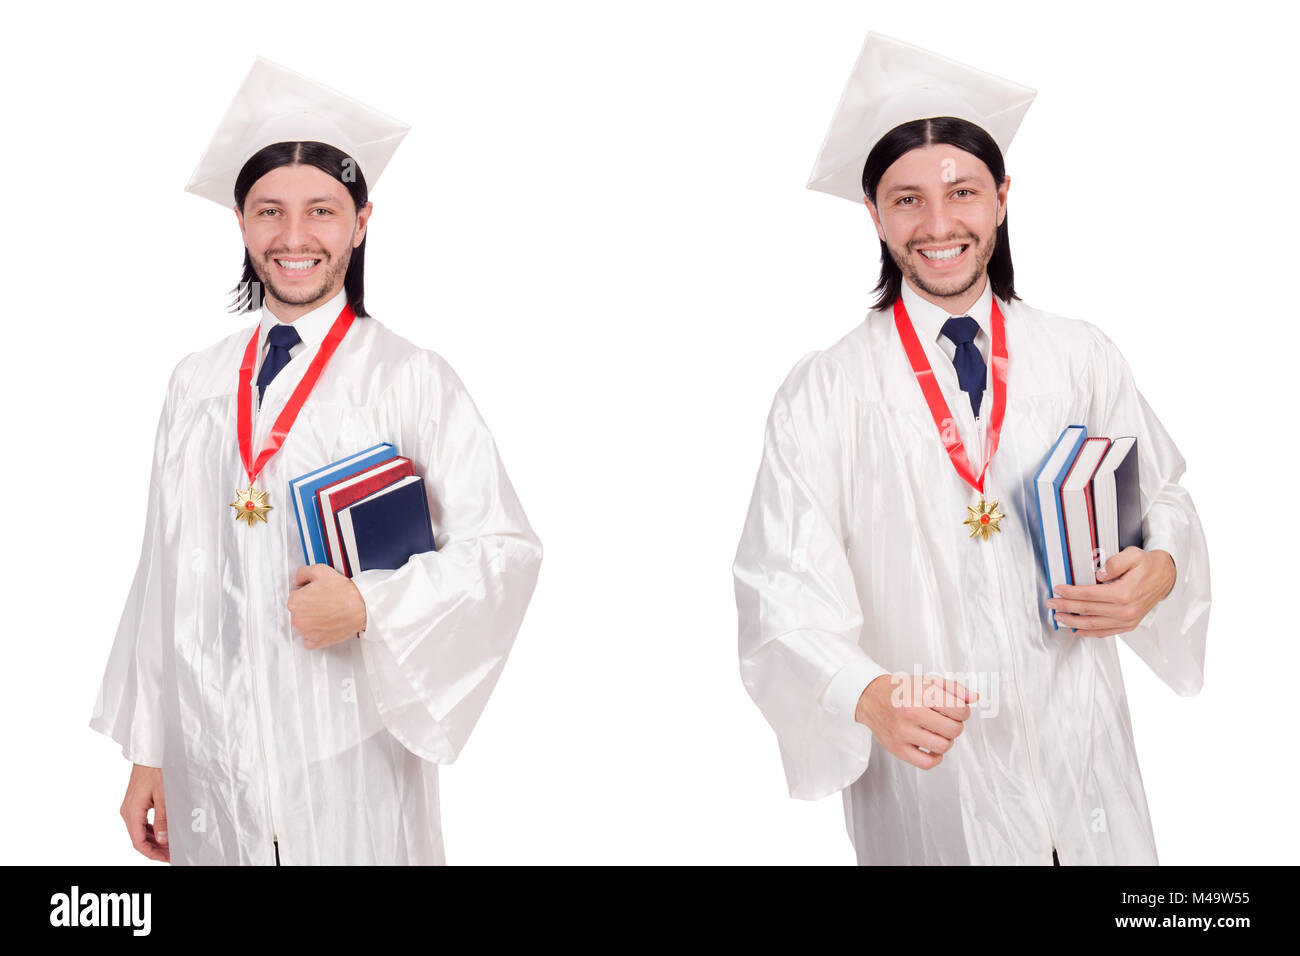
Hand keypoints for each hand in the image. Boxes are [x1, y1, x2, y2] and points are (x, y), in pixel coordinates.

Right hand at [121, 763, 167, 861]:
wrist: (150, 754)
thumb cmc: (156, 769)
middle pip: (138, 839)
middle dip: (155, 849)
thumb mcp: (164, 795)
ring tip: (169, 847)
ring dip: (153, 841)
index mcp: (132, 812)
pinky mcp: (135, 803)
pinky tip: (162, 833)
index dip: (152, 854)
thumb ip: (163, 818)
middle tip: (171, 855)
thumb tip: (163, 839)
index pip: (138, 842)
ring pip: (140, 832)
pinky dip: (151, 831)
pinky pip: (141, 823)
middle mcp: (128, 811)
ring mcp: (130, 808)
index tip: (166, 859)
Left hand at [288, 564, 367, 648]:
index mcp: (295, 602)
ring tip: (325, 612)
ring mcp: (307, 632)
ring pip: (302, 626)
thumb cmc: (344, 591)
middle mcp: (298, 619)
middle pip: (297, 612)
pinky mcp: (318, 641)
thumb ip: (302, 572)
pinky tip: (322, 626)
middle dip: (307, 607)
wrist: (361, 606)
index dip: (305, 593)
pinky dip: (314, 635)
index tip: (314, 593)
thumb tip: (298, 579)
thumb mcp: (320, 570)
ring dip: (310, 620)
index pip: (294, 596)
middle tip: (322, 602)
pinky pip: (308, 641)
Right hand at [855, 673, 978, 769]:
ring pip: (943, 747)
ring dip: (945, 741)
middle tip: (946, 721)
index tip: (956, 710)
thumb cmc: (901, 690)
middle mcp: (911, 713)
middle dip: (955, 726)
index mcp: (921, 694)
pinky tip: (931, 747)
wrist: (870, 697)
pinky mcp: (897, 748)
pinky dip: (935, 758)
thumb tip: (974, 698)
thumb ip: (953, 688)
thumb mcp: (927, 681)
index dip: (963, 711)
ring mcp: (903, 733)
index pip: (960, 710)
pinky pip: (927, 763)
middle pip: (954, 730)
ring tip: (936, 732)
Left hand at [1045, 546, 1175, 637]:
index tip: (1057, 590)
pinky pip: (1104, 632)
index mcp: (1124, 593)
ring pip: (1093, 625)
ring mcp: (1127, 620)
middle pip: (1087, 610)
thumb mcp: (1132, 555)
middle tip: (1051, 604)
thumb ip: (1114, 563)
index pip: (1089, 594)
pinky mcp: (1128, 625)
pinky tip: (1075, 629)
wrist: (1165, 577)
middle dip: (1065, 607)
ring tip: (1058, 617)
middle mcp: (1125, 610)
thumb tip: (1099, 573)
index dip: (1070, 593)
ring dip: (1072, 622)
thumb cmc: (1147, 566)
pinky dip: (1088, 632)